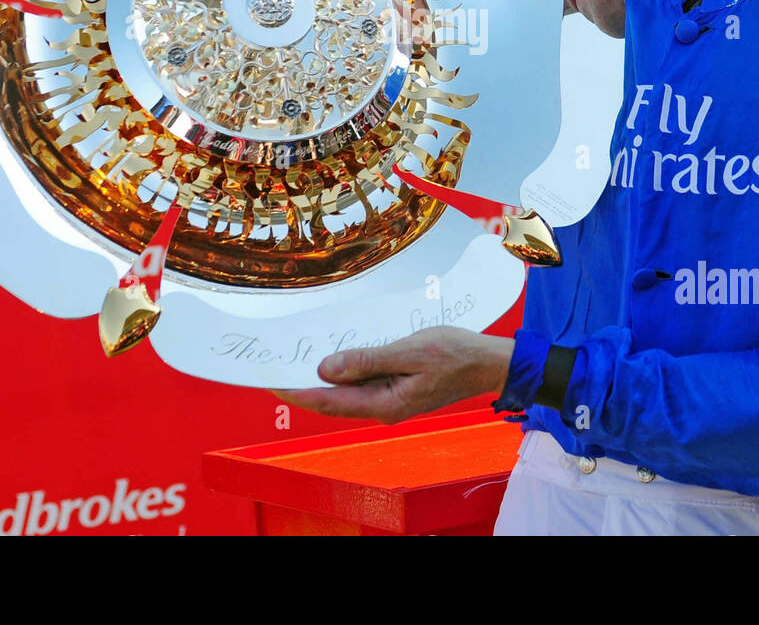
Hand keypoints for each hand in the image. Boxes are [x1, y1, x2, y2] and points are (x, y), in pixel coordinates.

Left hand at [271, 328, 514, 424]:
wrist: (488, 362)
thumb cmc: (455, 354)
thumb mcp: (410, 351)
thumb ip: (367, 361)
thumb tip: (325, 369)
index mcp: (385, 404)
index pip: (329, 401)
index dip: (297, 390)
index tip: (270, 377)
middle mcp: (383, 407)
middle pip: (333, 399)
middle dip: (303, 383)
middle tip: (275, 363)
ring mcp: (390, 399)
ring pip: (346, 391)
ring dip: (322, 376)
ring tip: (297, 354)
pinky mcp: (396, 388)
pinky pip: (362, 381)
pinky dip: (344, 370)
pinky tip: (335, 353)